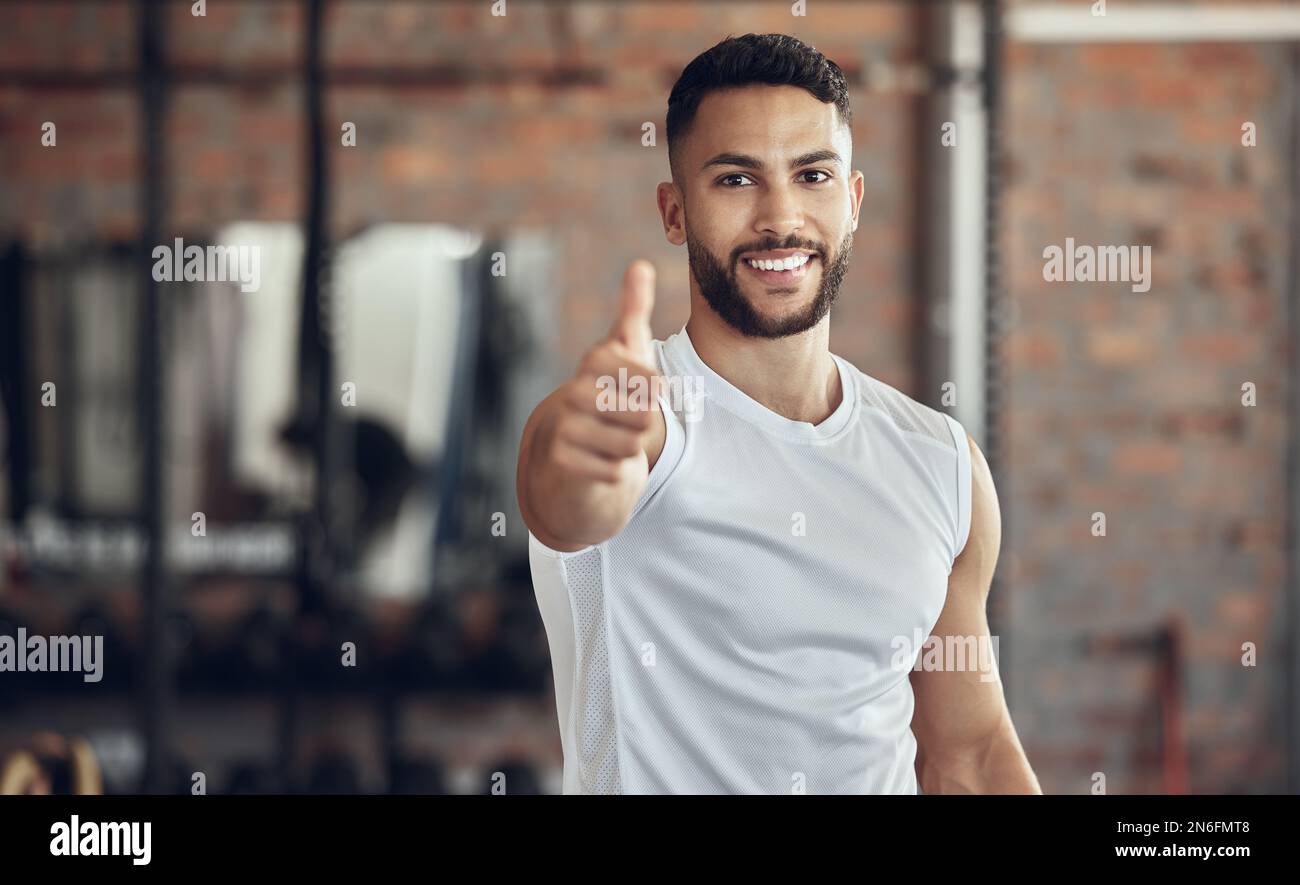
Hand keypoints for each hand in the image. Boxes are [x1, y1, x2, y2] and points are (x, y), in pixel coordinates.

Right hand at [549, 260, 658, 482]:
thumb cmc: (609, 388)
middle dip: (644, 424)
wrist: (571, 439)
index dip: (656, 393)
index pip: (653, 384)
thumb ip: (634, 309)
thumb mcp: (626, 348)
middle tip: (624, 417)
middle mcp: (575, 390)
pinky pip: (616, 472)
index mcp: (595, 359)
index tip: (642, 389)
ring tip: (612, 436)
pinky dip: (616, 470)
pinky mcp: (562, 460)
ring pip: (631, 447)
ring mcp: (565, 425)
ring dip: (630, 448)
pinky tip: (600, 457)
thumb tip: (641, 265)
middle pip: (644, 419)